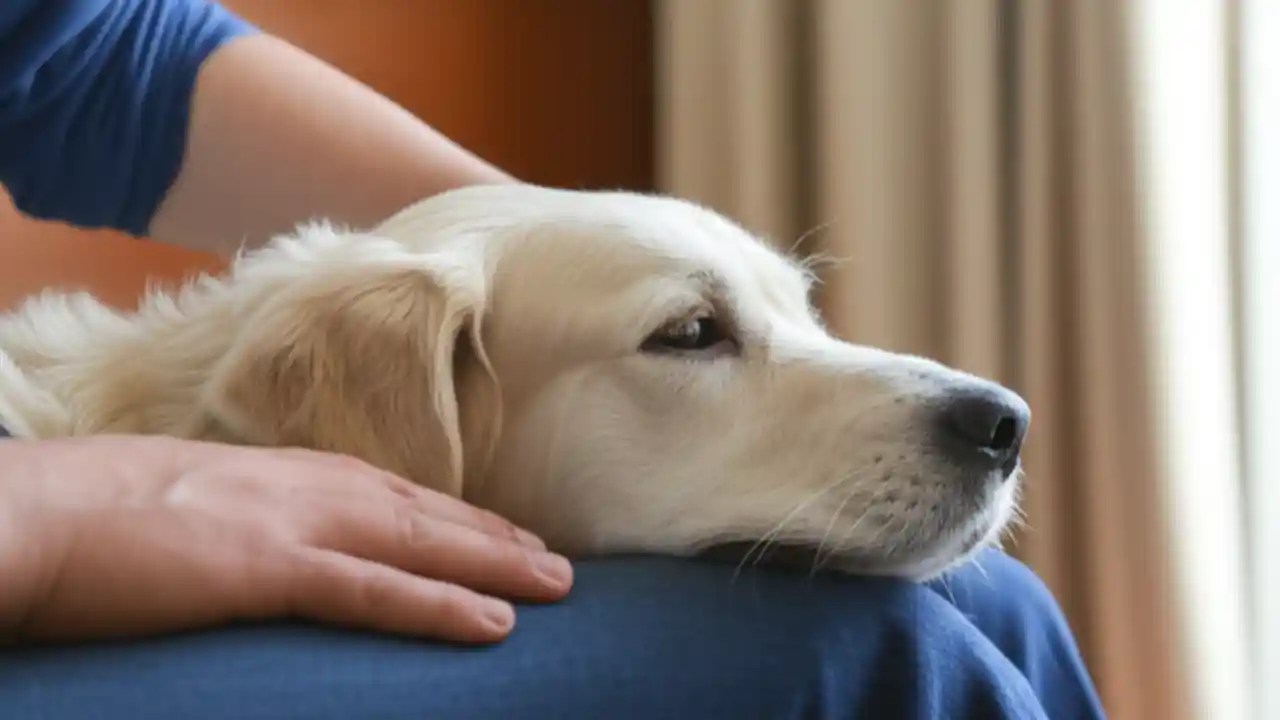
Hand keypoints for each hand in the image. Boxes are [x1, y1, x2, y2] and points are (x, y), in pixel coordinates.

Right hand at [0, 435, 571, 643]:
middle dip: (496, 538)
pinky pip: (374, 592)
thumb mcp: (195, 498)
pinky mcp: (270, 568)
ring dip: (496, 565)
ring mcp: (293, 523)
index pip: (395, 491)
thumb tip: (271, 538)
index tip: (504, 534)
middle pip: (426, 513)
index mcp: (286, 469)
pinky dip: (439, 606)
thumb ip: (251, 512)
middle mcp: (306, 485)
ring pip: (421, 544)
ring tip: (558, 587)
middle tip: (557, 563)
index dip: (456, 516)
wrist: (36, 512)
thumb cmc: (102, 510)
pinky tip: (494, 624)